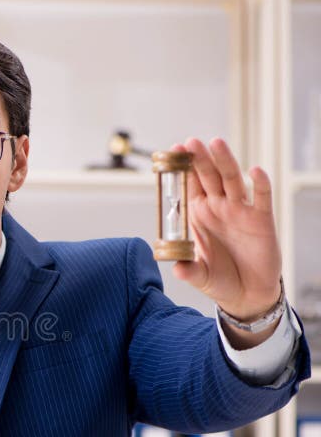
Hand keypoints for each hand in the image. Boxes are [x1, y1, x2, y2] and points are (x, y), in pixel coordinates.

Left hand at [172, 138, 282, 346]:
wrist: (247, 294)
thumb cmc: (219, 280)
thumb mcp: (199, 277)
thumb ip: (189, 270)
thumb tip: (177, 268)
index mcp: (197, 216)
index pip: (188, 186)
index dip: (182, 169)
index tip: (173, 151)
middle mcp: (217, 208)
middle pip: (208, 177)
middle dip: (199, 159)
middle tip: (190, 142)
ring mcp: (239, 211)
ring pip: (232, 180)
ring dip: (225, 161)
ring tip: (216, 143)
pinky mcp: (261, 220)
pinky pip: (262, 198)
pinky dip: (260, 183)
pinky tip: (255, 170)